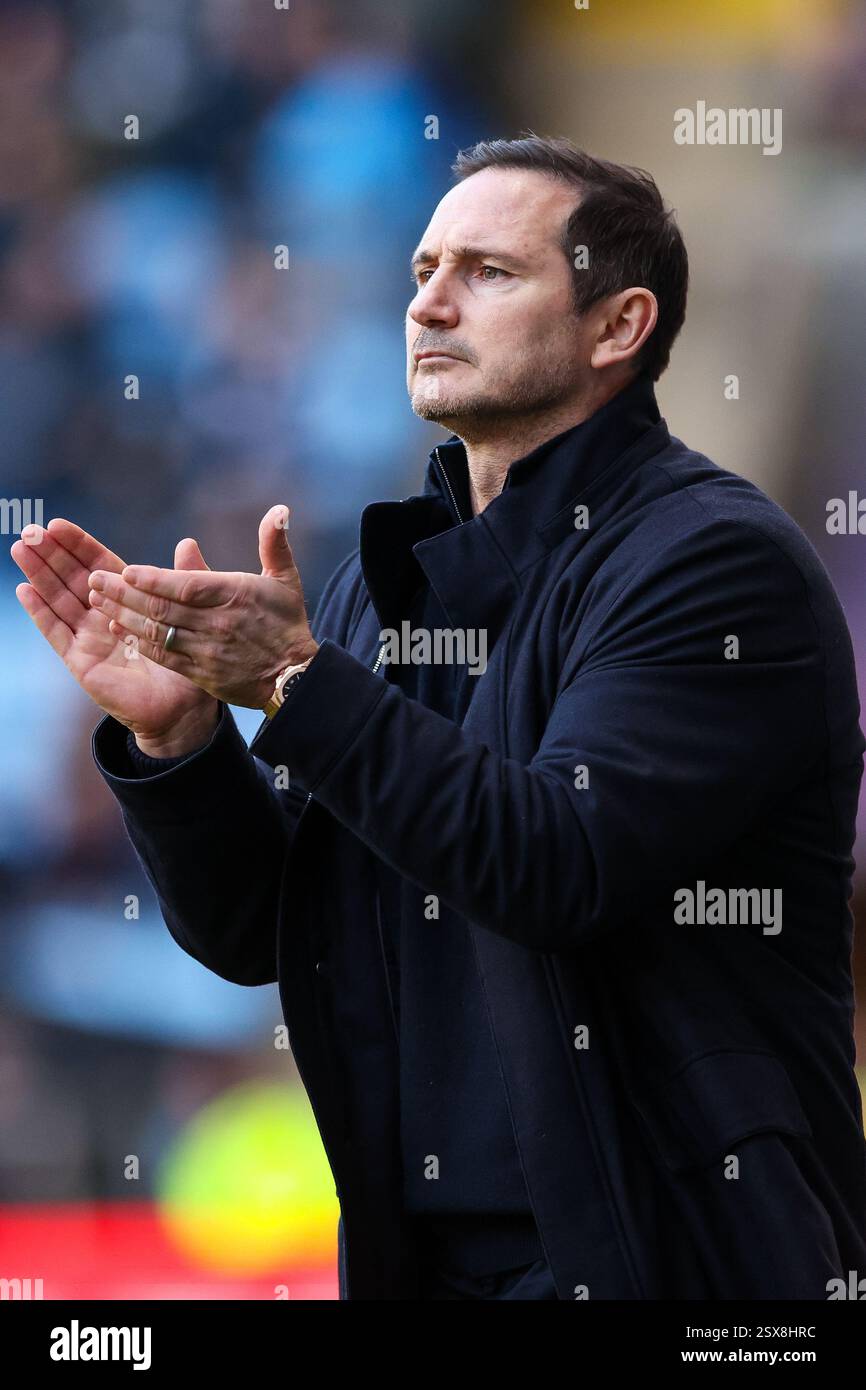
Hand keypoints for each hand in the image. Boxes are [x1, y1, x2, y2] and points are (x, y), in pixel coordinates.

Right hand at [12, 519, 218, 750]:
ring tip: (20, 550)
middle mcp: (104, 616)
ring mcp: (89, 638)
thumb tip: (187, 541)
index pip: (98, 565)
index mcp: (128, 601)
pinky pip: (57, 633)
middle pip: (72, 578)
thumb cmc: (187, 665)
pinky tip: (24, 591)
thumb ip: (185, 579)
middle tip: (28, 531)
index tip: (56, 524)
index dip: (77, 545)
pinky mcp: (81, 661)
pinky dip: (40, 612)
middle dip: (50, 554)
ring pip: (58, 600)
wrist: (181, 710)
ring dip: (39, 575)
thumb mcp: (189, 616)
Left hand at [85, 505, 318, 709]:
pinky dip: (138, 642)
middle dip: (124, 593)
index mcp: (235, 596)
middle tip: (95, 579)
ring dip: (123, 615)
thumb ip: (274, 543)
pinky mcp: (201, 674)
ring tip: (97, 600)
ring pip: (158, 631)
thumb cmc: (286, 623)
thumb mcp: (285, 580)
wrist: (294, 678)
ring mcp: (207, 651)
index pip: (188, 586)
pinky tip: (118, 628)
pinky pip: (163, 656)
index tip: (126, 570)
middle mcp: (218, 623)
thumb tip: (280, 510)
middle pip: (163, 607)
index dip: (155, 579)